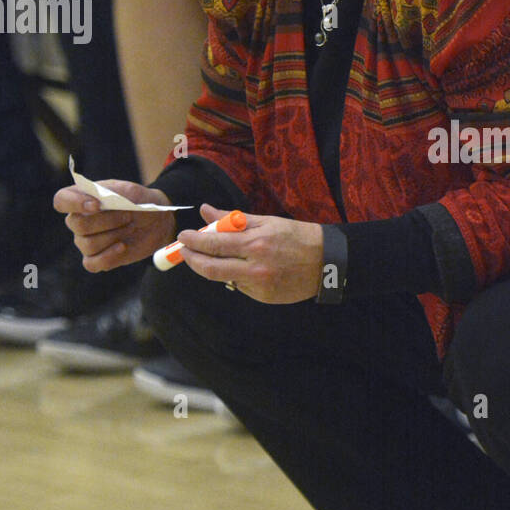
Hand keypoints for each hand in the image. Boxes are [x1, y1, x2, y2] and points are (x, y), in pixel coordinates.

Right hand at [54, 181, 176, 271]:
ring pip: (87, 244)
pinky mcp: (97, 259)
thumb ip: (112, 193)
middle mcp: (78, 221)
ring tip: (130, 227)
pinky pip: (91, 264)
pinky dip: (108, 256)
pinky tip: (123, 246)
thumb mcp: (129, 191)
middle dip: (106, 221)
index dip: (74, 203)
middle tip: (127, 216)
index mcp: (80, 198)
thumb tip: (98, 202)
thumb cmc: (139, 201)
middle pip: (77, 224)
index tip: (97, 205)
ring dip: (113, 236)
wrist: (157, 220)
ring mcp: (85, 241)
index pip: (61, 200)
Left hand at [173, 203, 324, 302]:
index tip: (182, 237)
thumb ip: (233, 219)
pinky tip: (246, 267)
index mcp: (256, 244)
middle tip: (185, 251)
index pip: (213, 244)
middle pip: (210, 268)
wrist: (327, 261)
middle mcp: (255, 268)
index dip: (193, 241)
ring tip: (216, 255)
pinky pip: (240, 286)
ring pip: (224, 278)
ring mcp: (259, 286)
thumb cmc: (297, 236)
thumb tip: (206, 211)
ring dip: (214, 267)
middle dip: (192, 259)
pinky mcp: (264, 297)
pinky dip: (236, 275)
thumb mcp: (267, 221)